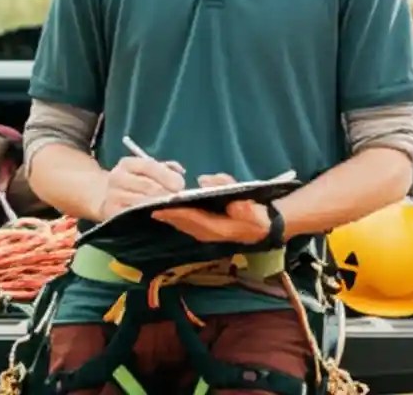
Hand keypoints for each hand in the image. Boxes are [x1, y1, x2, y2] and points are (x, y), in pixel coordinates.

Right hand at [93, 156, 185, 220]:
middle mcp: (117, 177)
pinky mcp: (112, 213)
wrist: (108, 198)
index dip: (166, 176)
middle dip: (166, 194)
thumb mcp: (148, 171)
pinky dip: (148, 215)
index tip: (180, 186)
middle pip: (147, 185)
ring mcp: (112, 196)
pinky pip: (134, 215)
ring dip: (160, 206)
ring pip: (142, 202)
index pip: (148, 166)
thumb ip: (166, 168)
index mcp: (127, 163)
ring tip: (172, 209)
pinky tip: (158, 216)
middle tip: (179, 200)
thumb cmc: (136, 183)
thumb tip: (180, 171)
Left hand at [150, 173, 271, 244]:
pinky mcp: (207, 228)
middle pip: (181, 222)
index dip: (174, 212)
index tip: (157, 206)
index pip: (190, 218)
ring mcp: (207, 232)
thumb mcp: (249, 205)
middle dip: (165, 213)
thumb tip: (204, 180)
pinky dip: (175, 215)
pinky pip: (186, 222)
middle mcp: (208, 232)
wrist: (267, 227)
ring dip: (167, 215)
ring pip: (182, 223)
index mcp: (217, 228)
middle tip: (146, 203)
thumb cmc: (258, 216)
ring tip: (151, 204)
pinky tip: (166, 207)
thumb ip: (229, 192)